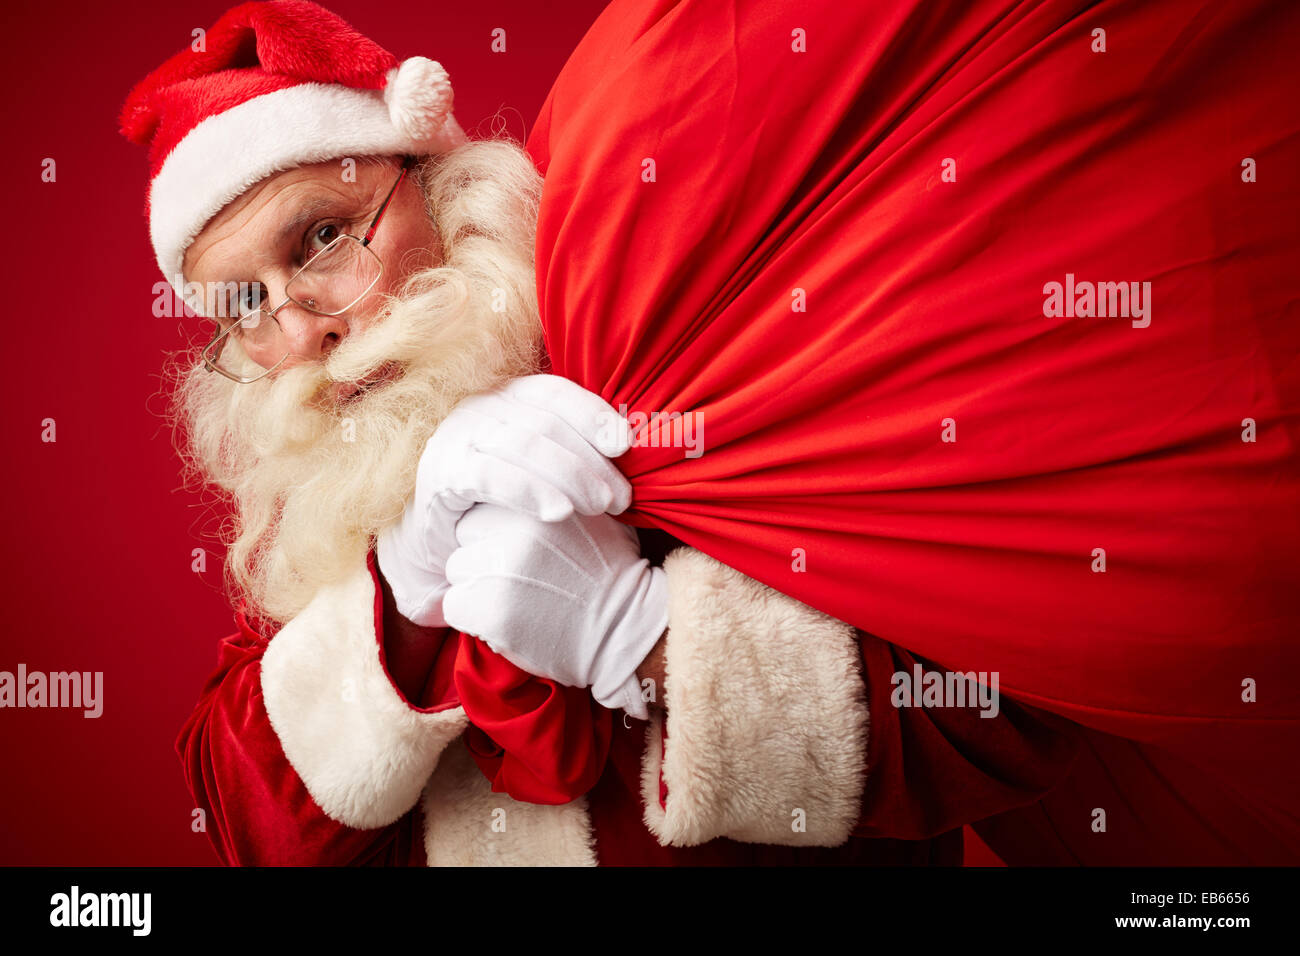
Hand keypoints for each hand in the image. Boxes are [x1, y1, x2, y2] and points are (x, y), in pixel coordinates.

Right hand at [376, 375, 633, 626]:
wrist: (438, 538)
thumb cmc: (502, 500)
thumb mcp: (540, 467)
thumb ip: (577, 452)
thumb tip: (633, 450)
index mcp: (511, 396)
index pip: (556, 393)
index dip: (593, 414)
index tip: (626, 444)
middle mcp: (483, 407)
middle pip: (546, 423)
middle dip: (591, 461)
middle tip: (621, 498)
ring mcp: (458, 436)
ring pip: (523, 445)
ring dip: (569, 476)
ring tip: (600, 507)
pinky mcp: (441, 472)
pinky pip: (490, 476)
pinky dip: (529, 491)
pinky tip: (558, 512)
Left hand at [443, 502, 667, 718]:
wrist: (626, 630)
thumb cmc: (610, 571)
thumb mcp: (593, 512)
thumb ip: (554, 491)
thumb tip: (518, 475)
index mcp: (541, 494)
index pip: (487, 502)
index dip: (500, 528)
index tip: (525, 549)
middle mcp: (518, 525)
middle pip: (465, 532)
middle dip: (484, 552)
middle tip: (521, 575)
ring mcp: (502, 566)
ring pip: (457, 569)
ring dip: (477, 584)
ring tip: (519, 598)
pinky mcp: (491, 608)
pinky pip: (454, 606)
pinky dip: (473, 618)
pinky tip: (510, 620)